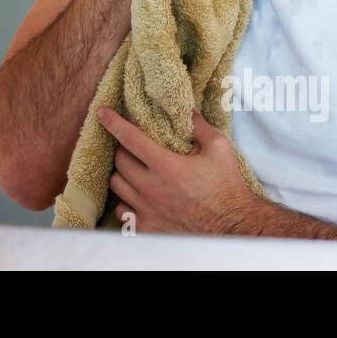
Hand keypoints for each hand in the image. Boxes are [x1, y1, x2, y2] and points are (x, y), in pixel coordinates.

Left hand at [98, 105, 261, 234]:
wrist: (234, 227)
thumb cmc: (227, 187)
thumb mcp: (219, 148)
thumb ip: (198, 126)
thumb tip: (183, 109)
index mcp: (166, 166)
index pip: (129, 138)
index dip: (113, 122)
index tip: (102, 113)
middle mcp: (151, 189)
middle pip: (119, 161)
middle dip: (123, 149)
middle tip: (134, 147)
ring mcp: (147, 211)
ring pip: (116, 185)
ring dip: (122, 174)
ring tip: (135, 170)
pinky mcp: (148, 229)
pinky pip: (122, 211)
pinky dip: (125, 201)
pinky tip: (138, 196)